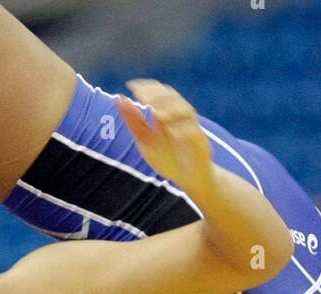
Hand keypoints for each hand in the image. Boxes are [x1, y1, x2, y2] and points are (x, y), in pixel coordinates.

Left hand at [120, 79, 213, 194]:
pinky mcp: (201, 144)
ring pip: (186, 111)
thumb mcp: (145, 140)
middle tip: (142, 98)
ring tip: (155, 113)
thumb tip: (119, 97)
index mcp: (169, 115)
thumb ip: (133, 121)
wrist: (191, 180)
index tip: (131, 86)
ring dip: (171, 109)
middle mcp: (182, 118)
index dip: (147, 87)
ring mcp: (193, 129)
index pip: (160, 93)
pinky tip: (171, 132)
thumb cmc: (169, 159)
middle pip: (173, 97)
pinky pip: (194, 133)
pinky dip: (183, 131)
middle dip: (158, 95)